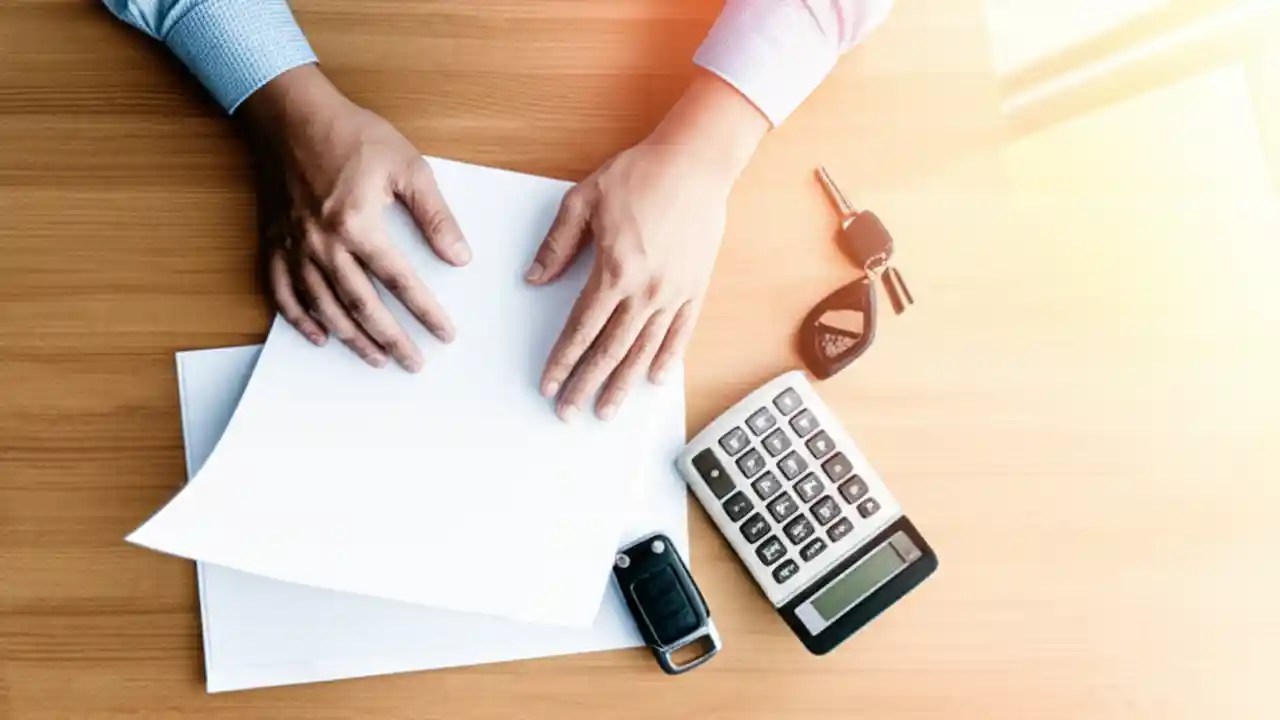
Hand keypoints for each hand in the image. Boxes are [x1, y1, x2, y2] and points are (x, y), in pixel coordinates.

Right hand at [241, 65, 470, 371]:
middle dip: (391, 340)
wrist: (291, 112)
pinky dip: (300, 319)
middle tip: (414, 363)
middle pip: (362, 306)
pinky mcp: (274, 242)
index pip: (400, 282)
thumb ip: (435, 216)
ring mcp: (294, 246)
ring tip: (376, 359)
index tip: (445, 334)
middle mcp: (323, 244)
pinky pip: (283, 292)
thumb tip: (460, 257)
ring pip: (324, 307)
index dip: (426, 312)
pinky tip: (320, 336)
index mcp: (358, 224)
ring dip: (352, 338)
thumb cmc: (351, 134)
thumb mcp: (408, 166)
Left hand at [526, 72, 768, 419]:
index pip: (582, 328)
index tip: (549, 384)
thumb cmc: (640, 174)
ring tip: (606, 410)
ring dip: (623, 384)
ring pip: (644, 350)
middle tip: (568, 412)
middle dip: (586, 384)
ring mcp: (674, 292)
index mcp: (615, 270)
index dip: (563, 360)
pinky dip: (666, 359)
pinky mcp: (696, 287)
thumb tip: (534, 279)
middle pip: (610, 350)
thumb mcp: (584, 200)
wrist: (695, 161)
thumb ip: (557, 244)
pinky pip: (680, 333)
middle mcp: (645, 290)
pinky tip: (653, 379)